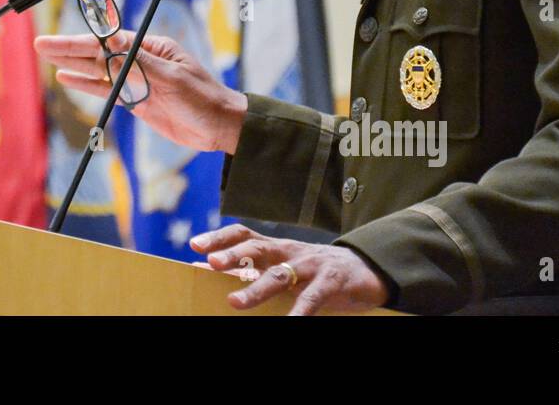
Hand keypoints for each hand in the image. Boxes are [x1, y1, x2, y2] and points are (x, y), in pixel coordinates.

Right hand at [34, 31, 246, 153]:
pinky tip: (67, 79)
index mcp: (152, 48)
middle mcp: (142, 60)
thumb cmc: (203, 99)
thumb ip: (138, 64)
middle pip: (99, 53)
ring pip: (98, 70)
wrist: (221, 128)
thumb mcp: (171, 79)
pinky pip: (106, 90)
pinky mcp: (136, 100)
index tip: (60, 39)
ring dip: (73, 63)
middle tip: (40, 44)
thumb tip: (109, 46)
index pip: (110, 42)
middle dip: (69, 48)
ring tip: (47, 56)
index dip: (82, 41)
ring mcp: (137, 81)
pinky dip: (86, 84)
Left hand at [191, 224, 390, 315]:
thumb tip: (203, 268)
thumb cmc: (312, 270)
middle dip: (233, 255)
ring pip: (279, 275)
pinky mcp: (330, 283)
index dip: (219, 238)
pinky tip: (289, 325)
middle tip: (212, 263)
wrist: (364, 268)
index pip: (243, 234)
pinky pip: (311, 299)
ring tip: (234, 302)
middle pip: (257, 249)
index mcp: (275, 247)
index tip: (194, 245)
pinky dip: (299, 313)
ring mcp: (310, 266)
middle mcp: (289, 252)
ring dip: (256, 288)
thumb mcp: (280, 266)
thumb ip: (246, 268)